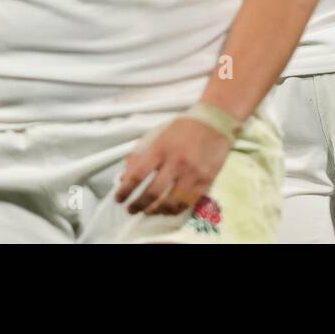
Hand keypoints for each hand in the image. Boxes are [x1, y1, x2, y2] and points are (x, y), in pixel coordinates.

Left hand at [115, 118, 231, 215]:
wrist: (216, 122)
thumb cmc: (183, 128)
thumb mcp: (158, 135)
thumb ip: (140, 155)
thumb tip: (124, 178)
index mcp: (160, 148)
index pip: (137, 175)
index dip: (125, 190)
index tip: (118, 198)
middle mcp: (175, 162)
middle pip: (152, 193)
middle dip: (138, 205)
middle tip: (131, 210)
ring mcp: (192, 174)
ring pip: (170, 202)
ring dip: (155, 211)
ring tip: (148, 212)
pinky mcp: (206, 181)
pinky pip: (187, 203)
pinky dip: (174, 210)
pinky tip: (166, 209)